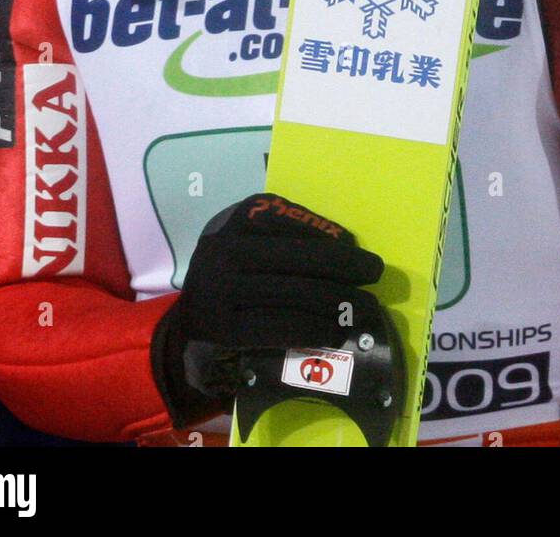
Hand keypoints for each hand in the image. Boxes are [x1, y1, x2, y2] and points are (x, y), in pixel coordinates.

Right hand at [150, 193, 383, 425]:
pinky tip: (335, 332)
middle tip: (375, 273)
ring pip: (292, 292)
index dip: (326, 235)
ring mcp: (219, 291)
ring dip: (336, 301)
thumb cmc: (231, 287)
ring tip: (364, 308)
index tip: (356, 248)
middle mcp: (222, 250)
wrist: (183, 339)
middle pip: (295, 257)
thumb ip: (284, 239)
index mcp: (231, 223)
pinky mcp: (223, 331)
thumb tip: (343, 244)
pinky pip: (280, 326)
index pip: (286, 220)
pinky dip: (314, 328)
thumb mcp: (247, 248)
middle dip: (343, 265)